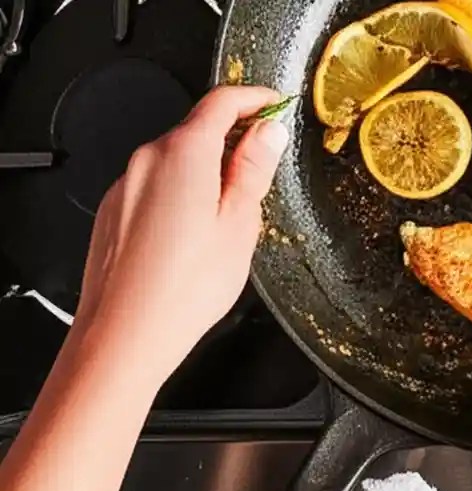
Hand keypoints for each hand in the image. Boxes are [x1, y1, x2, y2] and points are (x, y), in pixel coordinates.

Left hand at [75, 85, 288, 386]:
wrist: (126, 332)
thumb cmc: (184, 287)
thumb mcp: (240, 223)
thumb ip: (254, 169)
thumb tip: (269, 132)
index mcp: (183, 153)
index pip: (221, 102)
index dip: (254, 98)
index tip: (275, 105)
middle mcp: (147, 160)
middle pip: (197, 130)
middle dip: (233, 139)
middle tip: (267, 164)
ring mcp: (126, 185)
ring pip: (176, 160)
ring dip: (208, 169)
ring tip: (236, 210)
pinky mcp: (116, 211)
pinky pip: (156, 186)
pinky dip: (183, 192)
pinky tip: (198, 232)